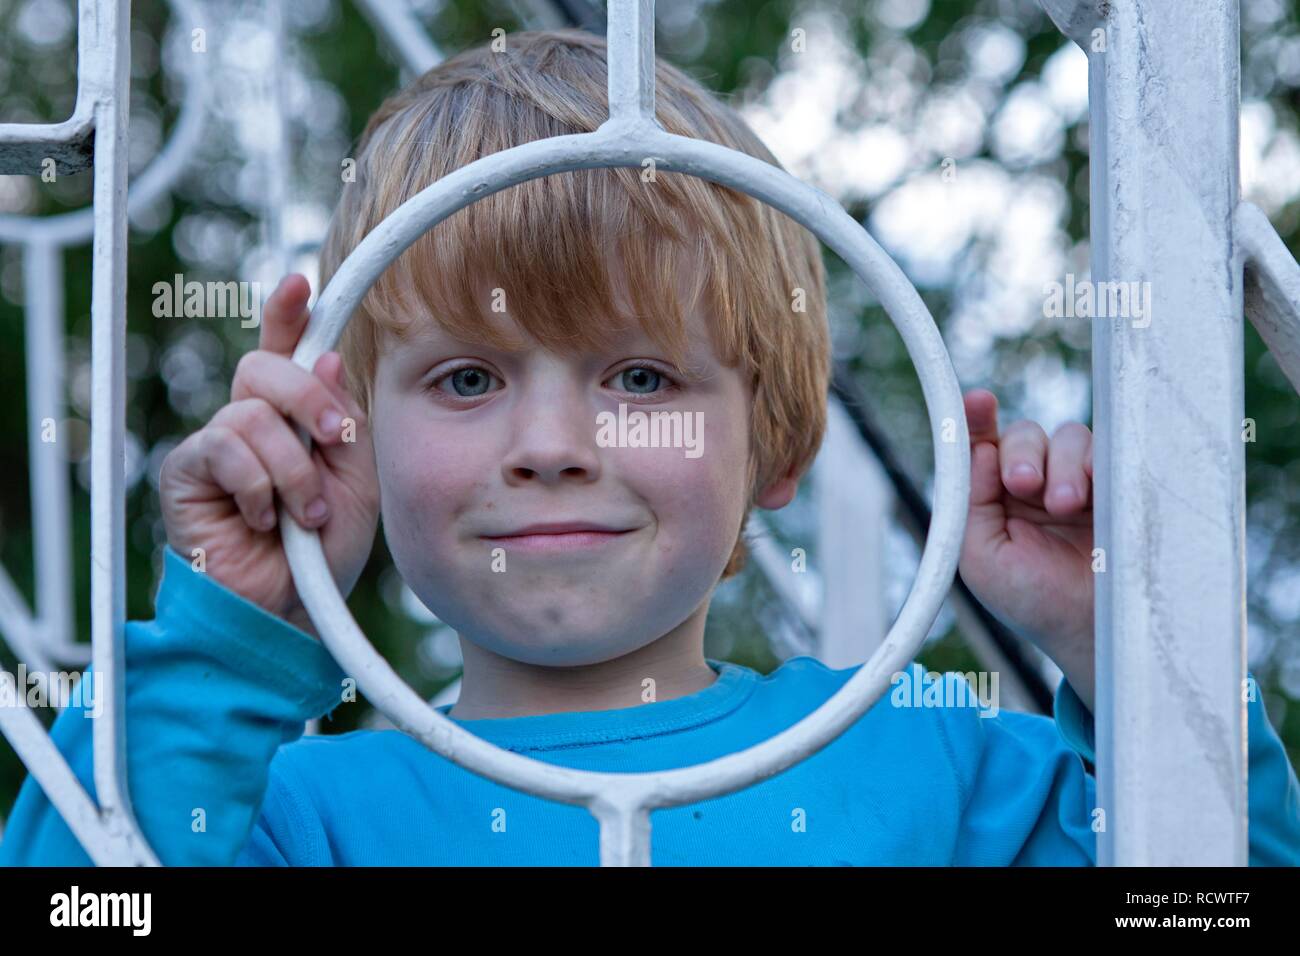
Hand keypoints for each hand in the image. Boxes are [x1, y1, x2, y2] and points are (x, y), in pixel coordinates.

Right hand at [159, 275, 380, 636]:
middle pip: (265, 367)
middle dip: (308, 398)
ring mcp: (216, 445)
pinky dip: (260, 487)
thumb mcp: (356, 482)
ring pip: (253, 413)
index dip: (288, 316)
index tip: (301, 282)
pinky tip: (263, 521)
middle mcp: (249, 423)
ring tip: (303, 513)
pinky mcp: (187, 471)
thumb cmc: (321, 552)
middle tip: (333, 441)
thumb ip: (344, 423)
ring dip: (293, 469)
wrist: (290, 612)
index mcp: (292, 421)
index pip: (285, 356)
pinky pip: (226, 447)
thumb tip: (326, 358)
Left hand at [958, 388, 1095, 711]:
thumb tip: (977, 449)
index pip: (983, 446)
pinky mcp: (1118, 486)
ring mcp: (1078, 481)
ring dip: (1060, 463)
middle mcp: (1034, 483)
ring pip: (1067, 436)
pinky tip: (1091, 493)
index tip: (979, 402)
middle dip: (1022, 452)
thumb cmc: (1032, 602)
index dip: (978, 419)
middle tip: (1024, 484)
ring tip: (1063, 505)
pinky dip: (1095, 462)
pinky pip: (1108, 450)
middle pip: (1024, 434)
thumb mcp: (980, 556)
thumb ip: (969, 501)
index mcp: (994, 497)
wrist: (1094, 630)